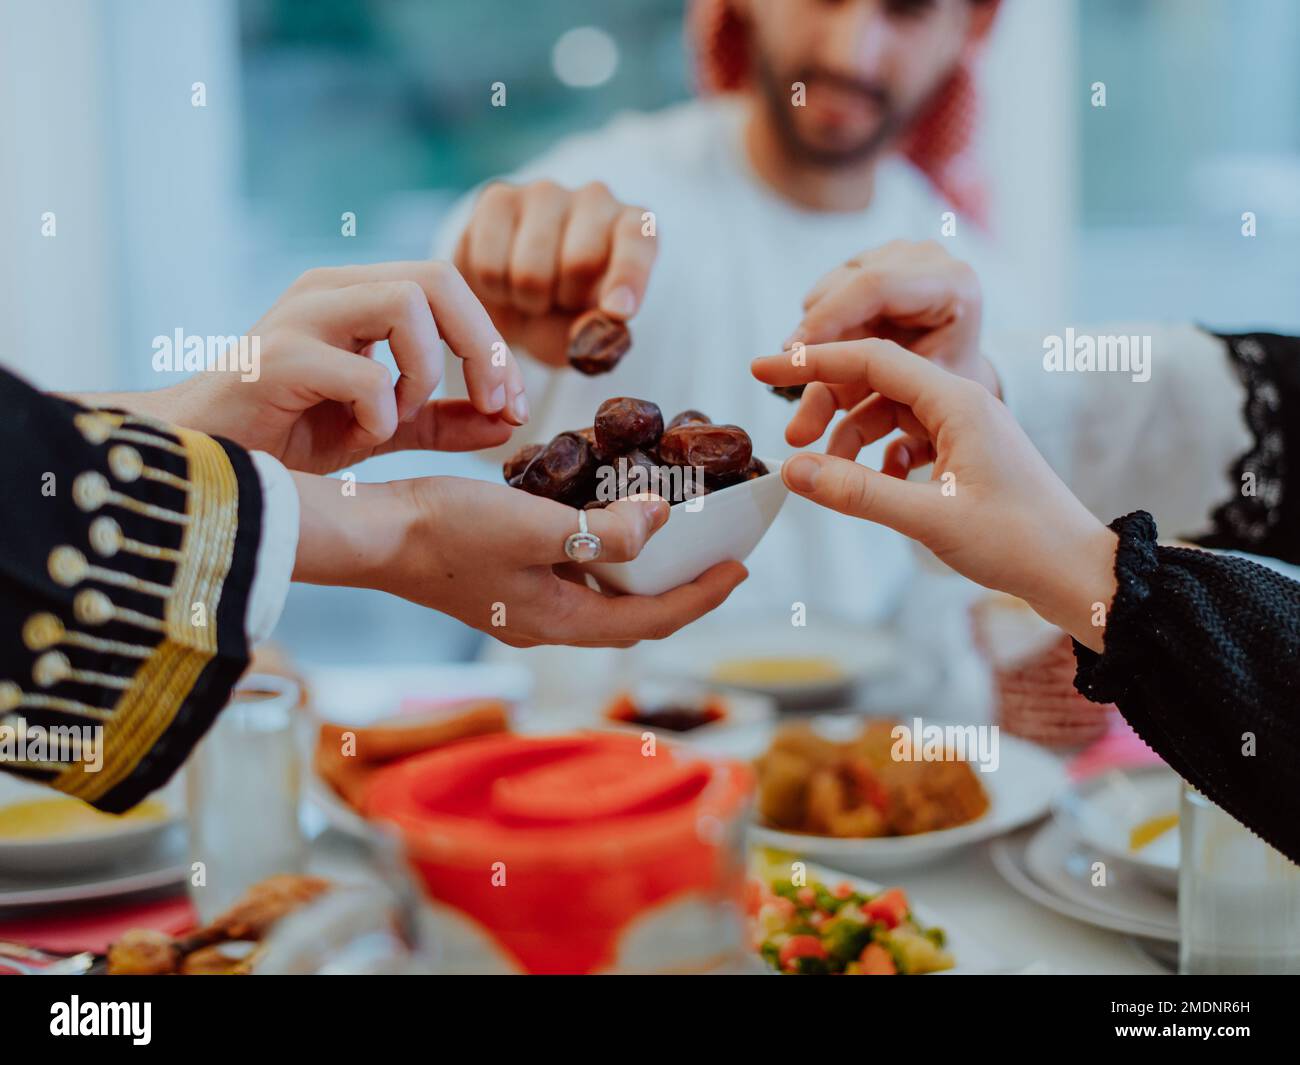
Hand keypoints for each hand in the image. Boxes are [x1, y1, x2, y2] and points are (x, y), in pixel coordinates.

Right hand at [161, 261, 526, 472]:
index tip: (515, 406)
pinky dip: (382, 410)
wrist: (205, 461)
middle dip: (483, 346)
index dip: (494, 344)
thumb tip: (509, 420)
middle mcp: (330, 292)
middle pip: (438, 278)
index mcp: (356, 297)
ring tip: (402, 415)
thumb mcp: (381, 426)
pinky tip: (363, 435)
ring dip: (427, 371)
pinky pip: (362, 372)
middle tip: (495, 404)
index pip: (449, 286)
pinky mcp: (275, 360)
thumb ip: (442, 420)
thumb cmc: (284, 436)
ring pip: (406, 303)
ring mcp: (300, 319)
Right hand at [292, 474, 745, 646]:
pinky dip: (601, 552)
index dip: (702, 595)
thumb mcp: (533, 527)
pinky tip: (603, 517)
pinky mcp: (505, 581)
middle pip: (633, 613)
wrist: (373, 534)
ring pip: (603, 594)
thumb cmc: (445, 532)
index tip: (741, 567)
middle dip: (680, 587)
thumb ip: (602, 532)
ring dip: (642, 569)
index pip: (651, 619)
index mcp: (560, 621)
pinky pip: (572, 573)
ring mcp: (524, 604)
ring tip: (673, 532)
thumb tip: (660, 521)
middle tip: (716, 551)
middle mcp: (547, 622)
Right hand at [454, 180, 656, 366]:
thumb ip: (597, 336)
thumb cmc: (565, 315)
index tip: (618, 312)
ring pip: (529, 269)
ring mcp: (545, 193)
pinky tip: (503, 278)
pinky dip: (494, 289)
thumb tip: (587, 334)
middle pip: (579, 262)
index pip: (638, 239)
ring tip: (531, 292)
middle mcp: (595, 199)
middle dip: (564, 299)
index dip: (629, 275)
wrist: (514, 299)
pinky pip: (490, 264)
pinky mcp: (497, 197)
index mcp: (633, 226)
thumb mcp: (589, 337)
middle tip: (560, 301)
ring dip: (527, 299)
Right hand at [751, 340, 1116, 649]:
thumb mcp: (930, 519)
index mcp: (958, 401)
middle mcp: (961, 403)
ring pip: (889, 415)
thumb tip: (792, 470)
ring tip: (829, 480)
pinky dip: (882, 459)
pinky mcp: (966, 455)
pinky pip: (908, 440)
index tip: (761, 367)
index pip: (871, 358)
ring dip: (853, 442)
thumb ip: (858, 492)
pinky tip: (878, 489)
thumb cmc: (1019, 542)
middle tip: (788, 440)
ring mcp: (965, 428)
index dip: (813, 360)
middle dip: (829, 409)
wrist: (1076, 571)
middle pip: (876, 384)